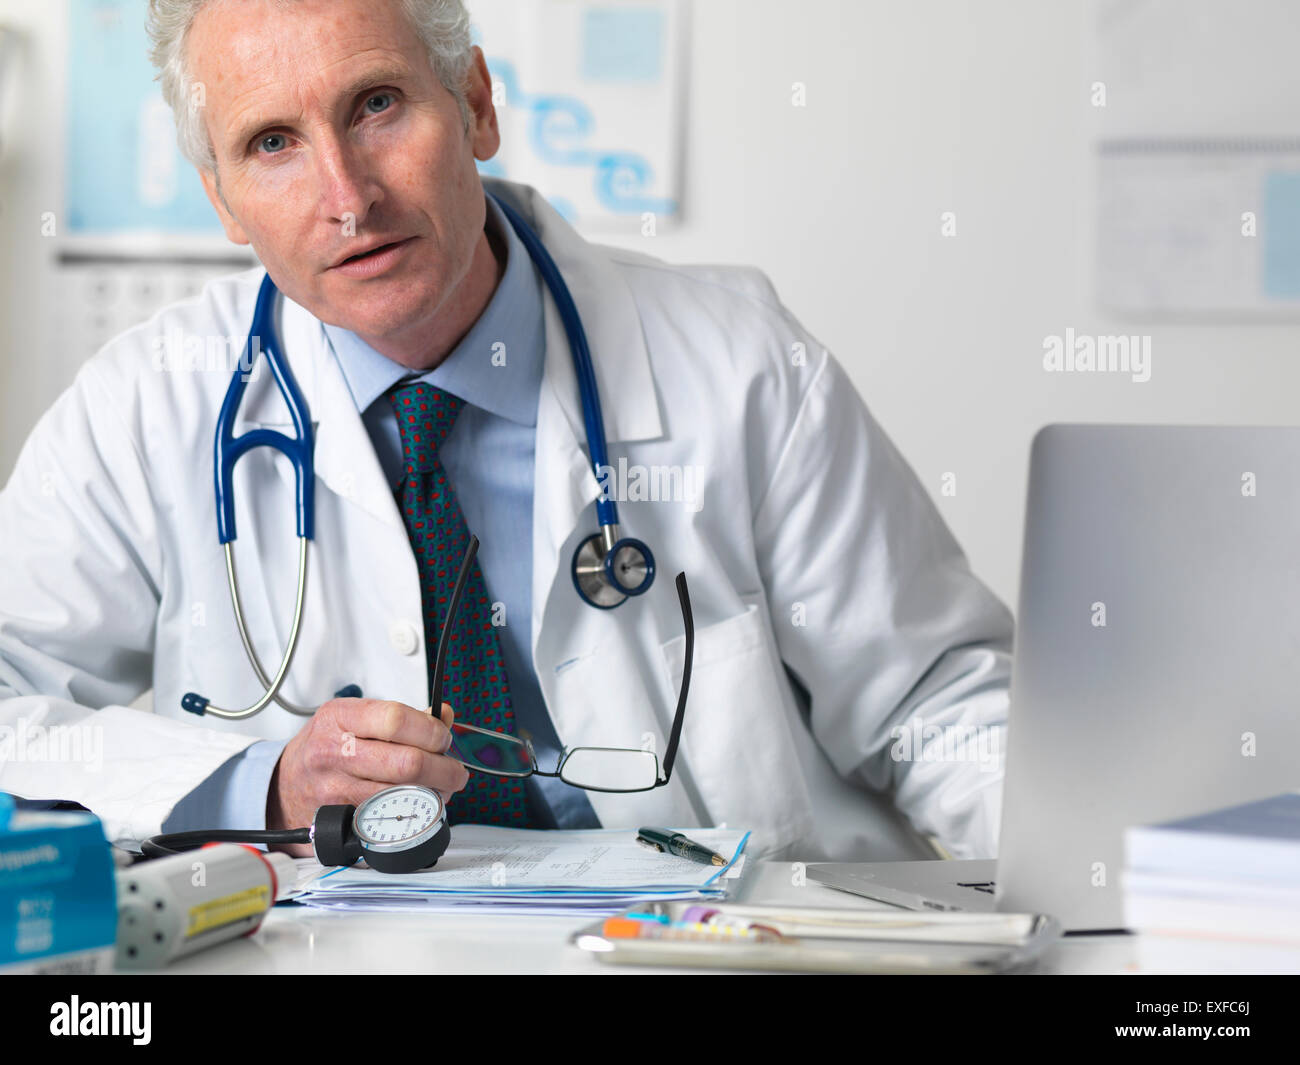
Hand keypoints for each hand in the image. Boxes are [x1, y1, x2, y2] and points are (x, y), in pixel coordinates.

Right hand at [265, 699, 467, 856]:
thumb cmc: (326, 747)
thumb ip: (402, 716)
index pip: (396, 719)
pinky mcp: (339, 821)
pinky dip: (411, 814)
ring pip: (401, 796)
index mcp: (339, 717)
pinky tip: (417, 806)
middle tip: (455, 771)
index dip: (431, 731)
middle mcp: (334, 752)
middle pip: (405, 763)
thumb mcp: (354, 718)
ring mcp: (335, 789)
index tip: (444, 739)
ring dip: (433, 795)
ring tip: (441, 788)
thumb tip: (443, 716)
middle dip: (443, 769)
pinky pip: (388, 820)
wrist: (283, 786)